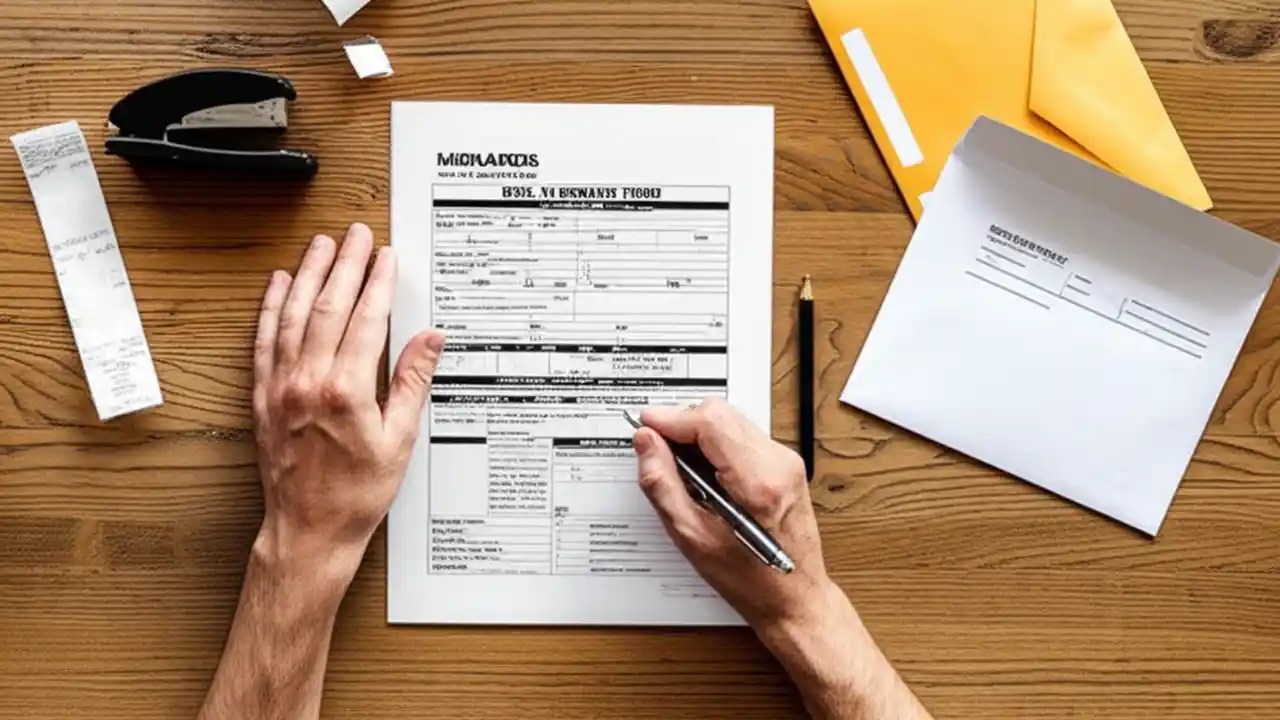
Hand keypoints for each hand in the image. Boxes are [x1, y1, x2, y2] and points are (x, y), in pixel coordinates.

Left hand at [253, 223, 445, 580]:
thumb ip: (412, 382)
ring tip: (320, 246)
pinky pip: (264, 340)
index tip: (386, 258)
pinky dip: (271, 308)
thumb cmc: (355, 494)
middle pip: (328, 306)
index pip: (366, 320)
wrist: (308, 529)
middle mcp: (307, 382)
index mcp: (346, 391)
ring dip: (308, 275)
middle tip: (356, 236)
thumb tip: (429, 340)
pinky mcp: (262, 397)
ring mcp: (280, 387)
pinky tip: (279, 285)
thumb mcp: (400, 439)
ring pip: (293, 315)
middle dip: (345, 265)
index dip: (378, 283)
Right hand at [632, 398, 829, 629]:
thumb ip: (663, 484)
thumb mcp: (693, 537)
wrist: (794, 598)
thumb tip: (647, 445)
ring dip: (699, 434)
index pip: (709, 422)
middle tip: (658, 449)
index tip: (647, 426)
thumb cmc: (751, 580)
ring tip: (682, 468)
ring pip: (731, 420)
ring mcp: (786, 462)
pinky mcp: (786, 466)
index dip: (671, 418)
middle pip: (721, 413)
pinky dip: (717, 445)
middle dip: (683, 424)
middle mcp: (779, 464)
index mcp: (758, 482)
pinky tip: (706, 474)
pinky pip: (743, 436)